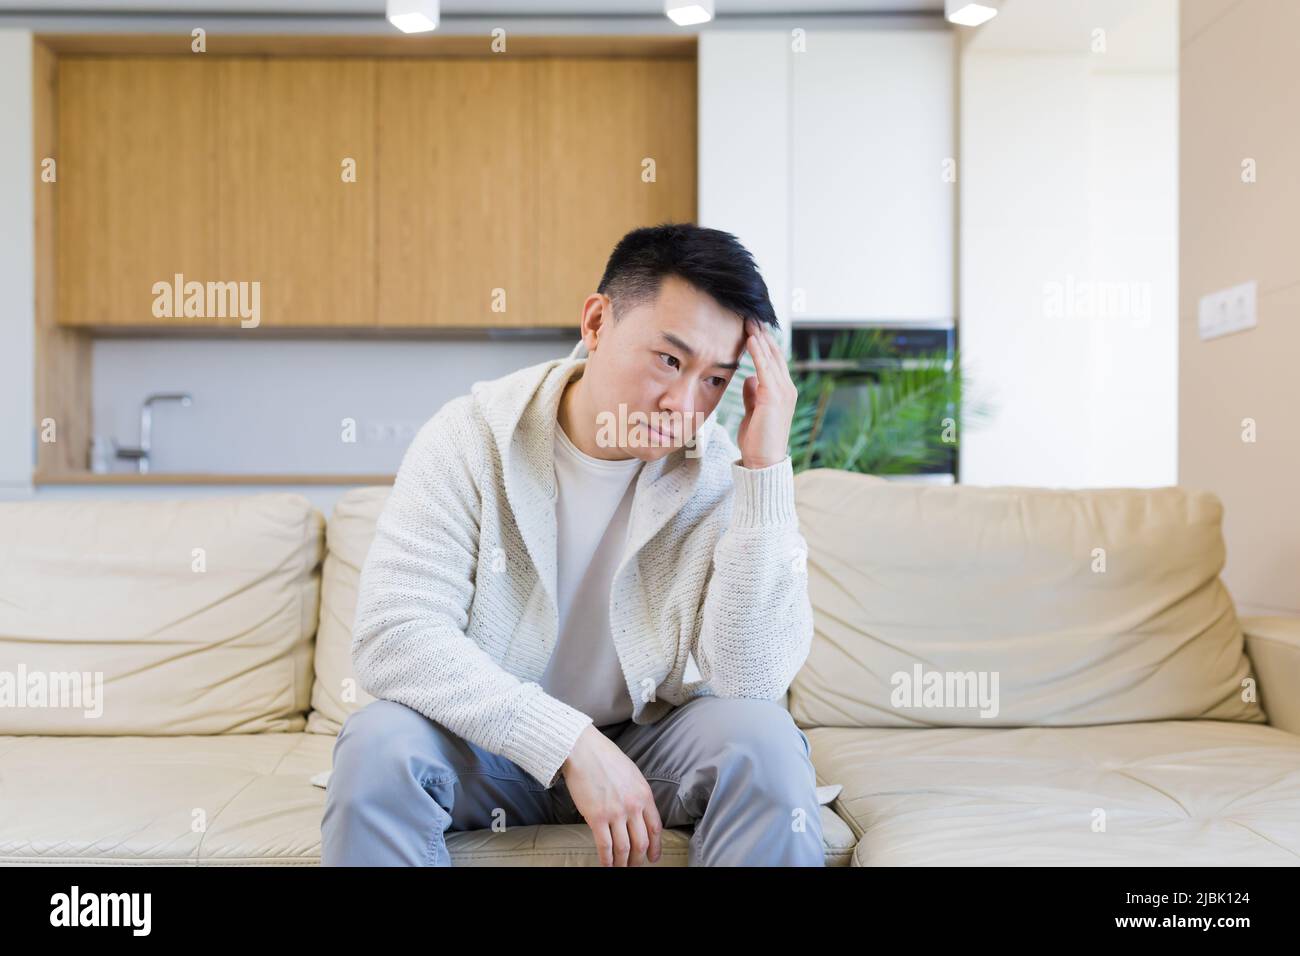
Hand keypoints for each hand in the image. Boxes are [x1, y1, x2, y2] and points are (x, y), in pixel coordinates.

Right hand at [560, 725, 662, 865]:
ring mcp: (616, 813)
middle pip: (642, 842)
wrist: (584, 750)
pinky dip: (607, 859)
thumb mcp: (632, 774)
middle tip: (635, 866)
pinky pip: (605, 846)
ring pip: (625, 848)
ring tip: (620, 868)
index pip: (656, 828)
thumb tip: (639, 813)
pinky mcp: (597, 817)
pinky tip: (606, 864)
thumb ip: (638, 794)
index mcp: (644, 794)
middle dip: (639, 859)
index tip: (653, 857)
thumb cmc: (605, 758)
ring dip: (623, 863)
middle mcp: (633, 806)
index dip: (656, 847)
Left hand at [737, 316, 797, 469]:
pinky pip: (765, 369)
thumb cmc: (757, 440)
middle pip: (774, 354)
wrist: (763, 461)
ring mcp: (783, 392)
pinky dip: (758, 353)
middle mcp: (787, 389)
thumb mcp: (753, 412)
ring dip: (759, 338)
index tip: (752, 328)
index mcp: (782, 392)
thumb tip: (748, 379)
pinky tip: (750, 339)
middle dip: (762, 334)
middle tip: (751, 316)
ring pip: (770, 358)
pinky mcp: (774, 397)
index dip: (763, 343)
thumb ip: (753, 394)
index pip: (773, 361)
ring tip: (749, 320)